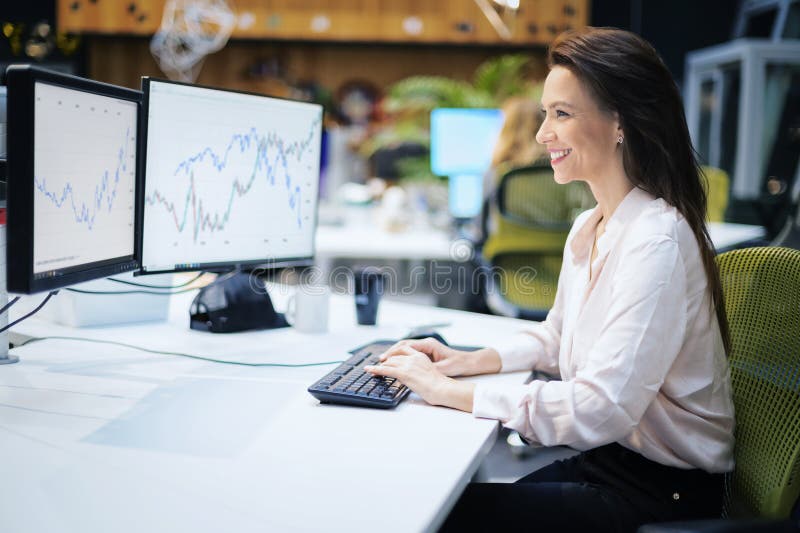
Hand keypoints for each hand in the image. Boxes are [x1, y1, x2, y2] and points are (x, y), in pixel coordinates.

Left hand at [364, 343, 473, 410]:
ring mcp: (408, 365)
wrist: (442, 389)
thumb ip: (419, 370)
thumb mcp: (429, 373)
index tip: (387, 357)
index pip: (403, 350)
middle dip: (385, 361)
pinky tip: (369, 370)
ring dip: (379, 366)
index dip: (393, 353)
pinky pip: (385, 370)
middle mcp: (413, 358)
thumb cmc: (439, 386)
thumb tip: (413, 376)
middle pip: (394, 356)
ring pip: (389, 362)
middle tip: (378, 366)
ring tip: (371, 369)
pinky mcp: (404, 373)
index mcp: (421, 356)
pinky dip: (375, 369)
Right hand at [379, 338, 500, 376]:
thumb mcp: (443, 368)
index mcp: (429, 344)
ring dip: (395, 353)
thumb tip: (416, 372)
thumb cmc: (457, 364)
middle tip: (380, 360)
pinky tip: (396, 362)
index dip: (393, 352)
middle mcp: (426, 343)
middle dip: (391, 352)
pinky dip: (401, 355)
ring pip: (405, 347)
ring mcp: (426, 346)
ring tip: (384, 361)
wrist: (467, 362)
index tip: (384, 359)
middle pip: (403, 345)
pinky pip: (410, 351)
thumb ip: (429, 369)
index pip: (406, 345)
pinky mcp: (427, 351)